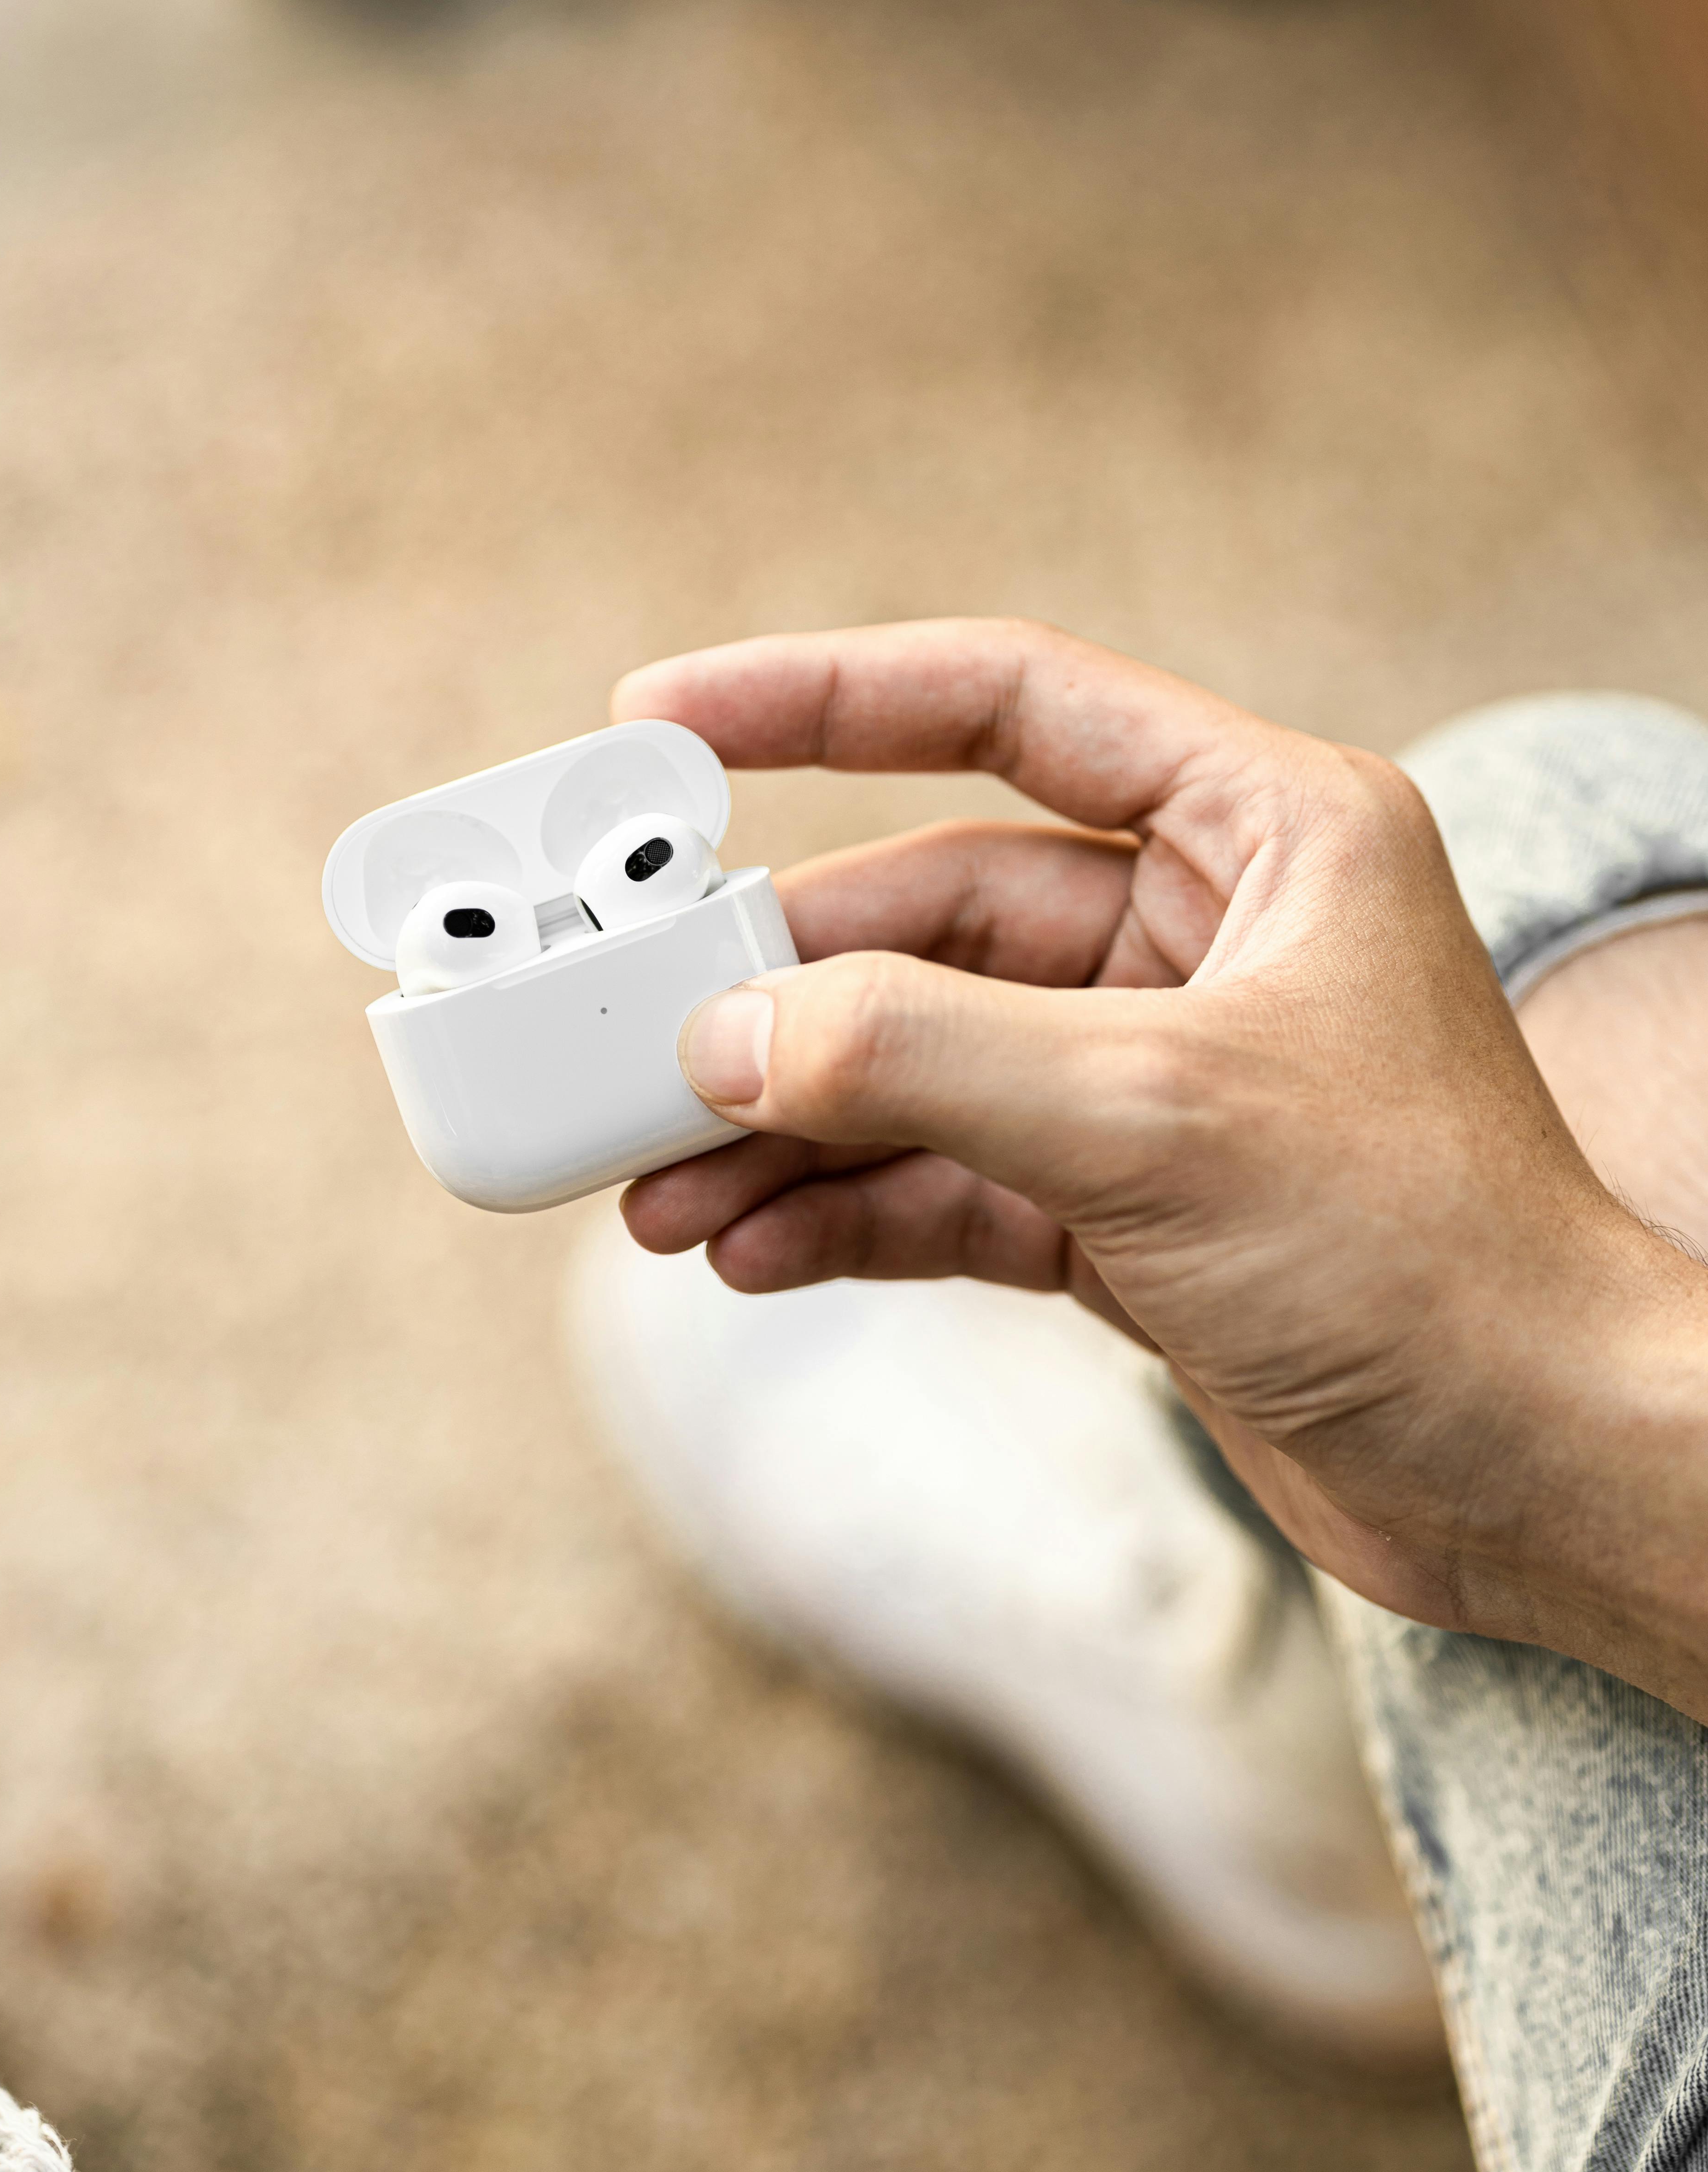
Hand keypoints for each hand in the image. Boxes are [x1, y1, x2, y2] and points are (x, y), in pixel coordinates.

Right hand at [615, 619, 1707, 1708]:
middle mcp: (1200, 934)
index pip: (1006, 704)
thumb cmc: (1425, 1256)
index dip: (825, 696)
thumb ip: (925, 1056)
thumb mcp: (1153, 1119)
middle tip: (636, 1046)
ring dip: (791, 1125)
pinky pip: (945, 1177)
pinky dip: (849, 1211)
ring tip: (665, 1195)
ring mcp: (1152, 1074)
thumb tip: (728, 1035)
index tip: (665, 716)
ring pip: (920, 1060)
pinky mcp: (1125, 1205)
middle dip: (780, 990)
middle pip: (930, 913)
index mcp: (1261, 830)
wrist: (1535, 1476)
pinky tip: (755, 1248)